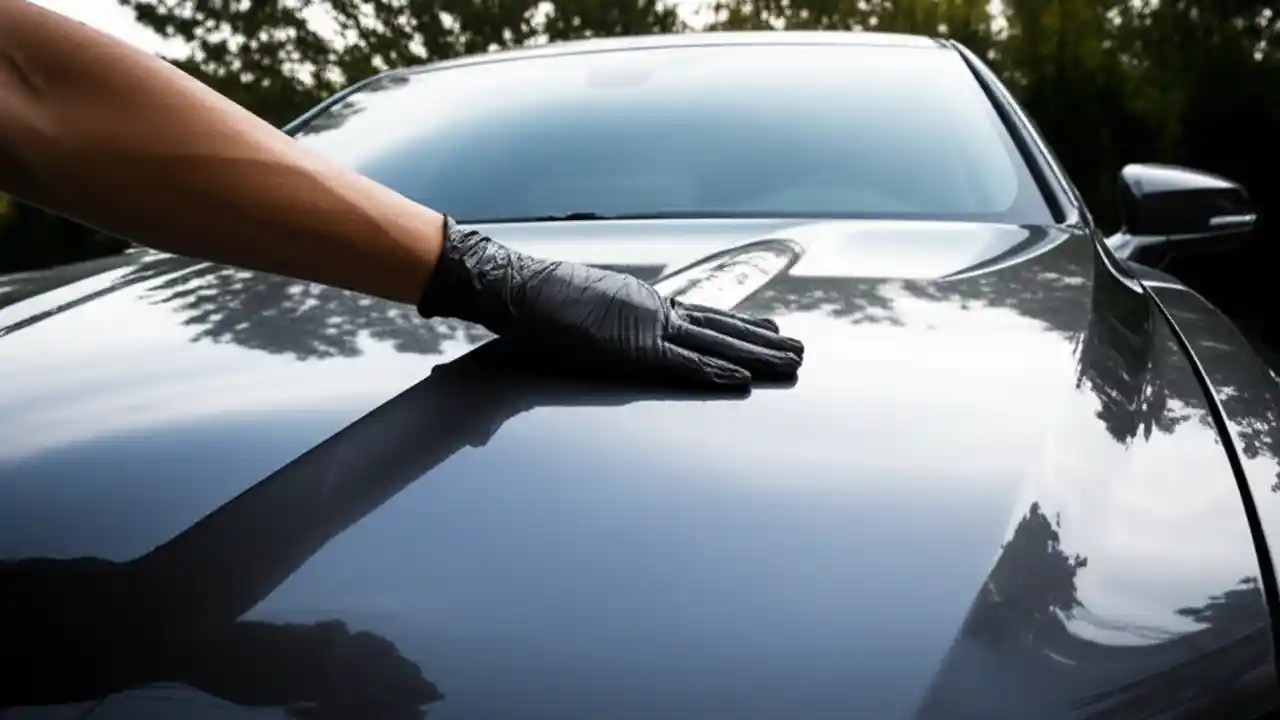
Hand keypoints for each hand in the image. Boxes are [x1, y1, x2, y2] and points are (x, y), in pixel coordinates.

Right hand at [417, 217, 803, 386]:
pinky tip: (744, 379)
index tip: (769, 327)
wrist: (518, 288)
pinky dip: (714, 372)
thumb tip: (592, 333)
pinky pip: (682, 364)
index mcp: (645, 307)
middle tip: (799, 349)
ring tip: (792, 362)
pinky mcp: (633, 349)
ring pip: (715, 345)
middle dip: (762, 341)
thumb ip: (595, 329)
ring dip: (756, 356)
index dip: (739, 324)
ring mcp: (647, 329)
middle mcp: (655, 314)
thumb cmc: (538, 303)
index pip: (703, 318)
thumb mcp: (578, 317)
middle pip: (720, 329)